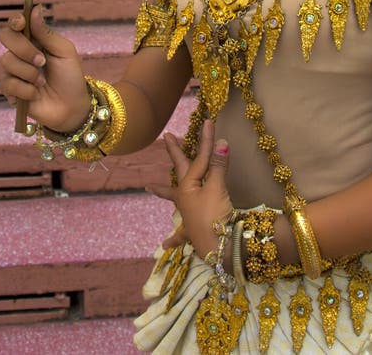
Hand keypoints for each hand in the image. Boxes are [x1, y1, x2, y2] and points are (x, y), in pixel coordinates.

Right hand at [0, 5, 90, 131]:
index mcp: (34, 40)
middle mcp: (20, 53)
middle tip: (41, 61)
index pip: (15, 24)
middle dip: (24, 49)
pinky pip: (7, 83)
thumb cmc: (71, 77)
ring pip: (6, 62)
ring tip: (42, 82)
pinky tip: (36, 94)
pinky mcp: (9, 90)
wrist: (72, 107)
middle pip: (6, 37)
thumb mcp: (64, 51)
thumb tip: (36, 8)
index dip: (15, 21)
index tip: (21, 23)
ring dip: (29, 73)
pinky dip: (26, 89)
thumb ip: (46, 32)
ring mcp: (13, 71)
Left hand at [148, 119, 232, 258]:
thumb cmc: (214, 216)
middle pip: (180, 171)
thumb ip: (218, 166)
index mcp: (187, 187)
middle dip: (175, 154)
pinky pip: (181, 235)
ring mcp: (188, 215)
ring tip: (150, 188)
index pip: (200, 159)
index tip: (208, 122)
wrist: (218, 250)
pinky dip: (174, 239)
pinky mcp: (195, 232)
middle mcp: (184, 199)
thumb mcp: (217, 189)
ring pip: (174, 200)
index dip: (206, 141)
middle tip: (167, 139)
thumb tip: (222, 142)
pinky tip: (164, 245)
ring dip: (163, 192)